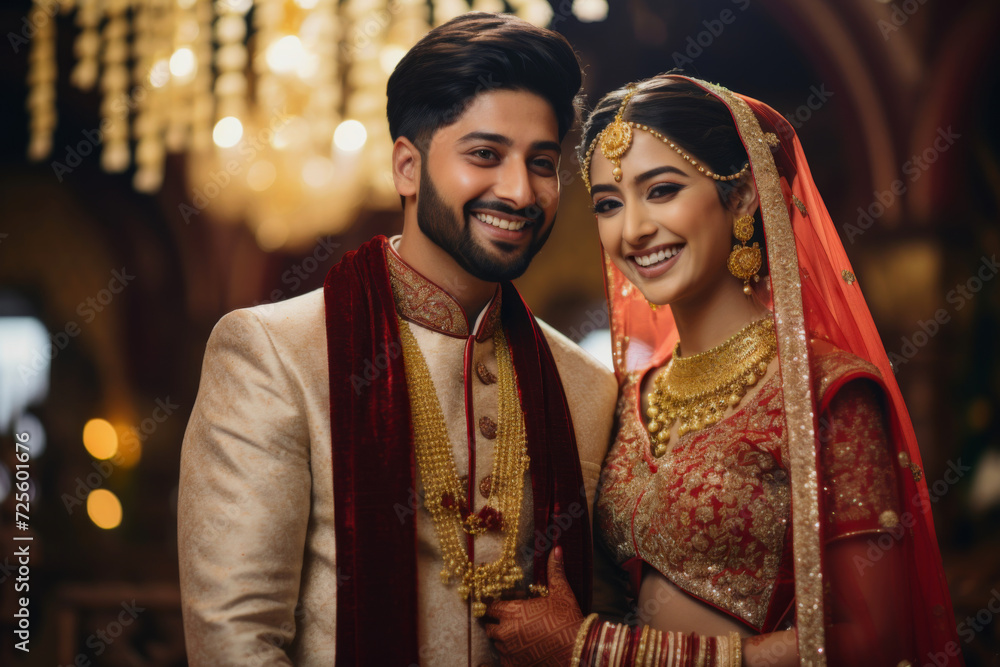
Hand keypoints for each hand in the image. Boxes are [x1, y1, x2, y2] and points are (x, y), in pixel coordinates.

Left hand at [484, 547, 583, 665]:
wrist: (577, 649)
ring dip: (503, 639)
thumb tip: (556, 548)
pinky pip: (503, 659)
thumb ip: (554, 571)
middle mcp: (506, 631)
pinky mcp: (515, 665)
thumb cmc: (568, 619)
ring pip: (496, 643)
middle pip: (489, 626)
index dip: (493, 605)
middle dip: (496, 623)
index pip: (490, 607)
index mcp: (513, 611)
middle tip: (509, 620)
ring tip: (517, 634)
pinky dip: (509, 655)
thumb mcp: (561, 592)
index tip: (498, 604)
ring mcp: (509, 651)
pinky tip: (521, 650)